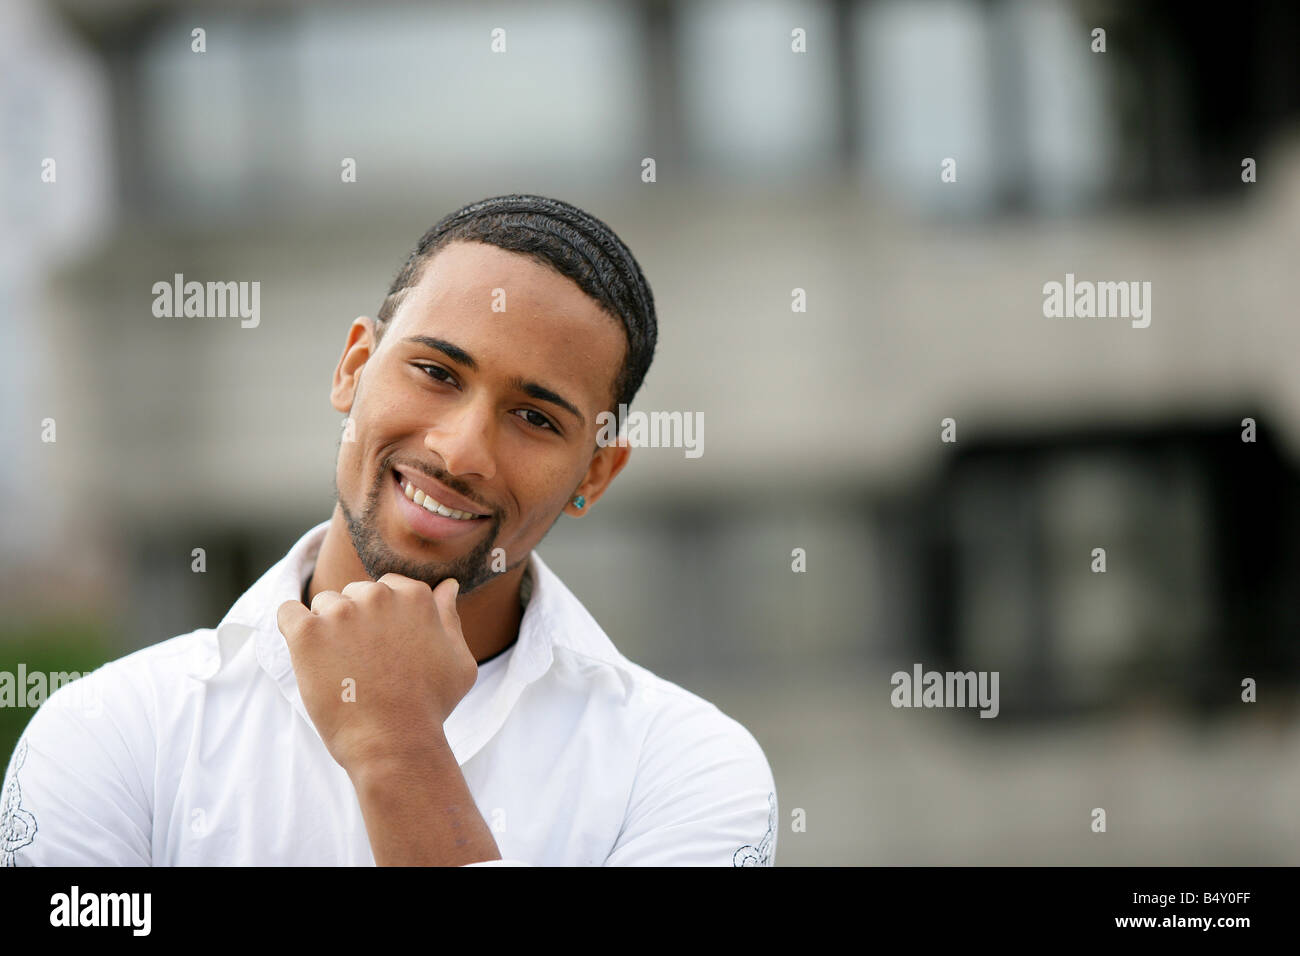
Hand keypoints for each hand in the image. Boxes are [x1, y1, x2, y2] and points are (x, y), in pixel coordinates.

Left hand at [276, 574, 475, 775]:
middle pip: (352, 594)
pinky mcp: (308, 632)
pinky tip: (309, 657)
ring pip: (322, 605)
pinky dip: (293, 631)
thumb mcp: (458, 661)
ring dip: (326, 630)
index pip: (386, 587)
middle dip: (354, 622)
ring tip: (340, 669)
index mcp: (415, 596)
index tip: (382, 649)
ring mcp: (341, 612)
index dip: (381, 619)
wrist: (394, 744)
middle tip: (363, 665)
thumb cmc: (429, 707)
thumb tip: (448, 586)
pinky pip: (287, 613)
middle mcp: (378, 595)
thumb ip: (450, 617)